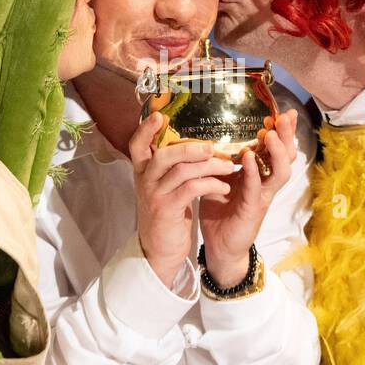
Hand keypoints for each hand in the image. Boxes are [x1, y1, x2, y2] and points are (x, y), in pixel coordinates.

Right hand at [130, 112, 236, 288]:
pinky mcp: (167, 210)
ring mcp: (155, 196)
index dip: (145, 129)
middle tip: (212, 147)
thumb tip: (194, 144)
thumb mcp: (163, 187)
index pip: (136, 145)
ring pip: (181, 171)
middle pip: (163, 155)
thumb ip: (171, 167)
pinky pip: (191, 190)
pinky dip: (211, 185)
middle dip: (189, 147)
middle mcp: (145, 181)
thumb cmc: (166, 213)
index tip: (159, 115)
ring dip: (209, 167)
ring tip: (228, 167)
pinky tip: (224, 187)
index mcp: (142, 172)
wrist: (159, 250)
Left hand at [198, 109, 298, 284]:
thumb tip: (205, 135)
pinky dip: (253, 172)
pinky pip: (256, 188)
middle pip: (286, 156)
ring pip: (280, 172)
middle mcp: (265, 183)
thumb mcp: (218, 179)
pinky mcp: (253, 209)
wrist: (219, 246)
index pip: (275, 148)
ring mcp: (262, 196)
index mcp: (259, 173)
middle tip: (285, 116)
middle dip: (287, 135)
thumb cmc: (220, 211)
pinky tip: (249, 158)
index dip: (281, 130)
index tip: (282, 110)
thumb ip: (218, 160)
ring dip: (277, 152)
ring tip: (271, 134)